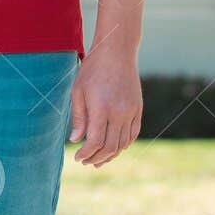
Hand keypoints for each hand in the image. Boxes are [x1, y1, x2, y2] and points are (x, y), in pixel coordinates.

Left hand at [68, 47, 140, 167]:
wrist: (117, 52)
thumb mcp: (78, 90)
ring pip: (123, 143)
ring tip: (98, 160)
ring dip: (110, 155)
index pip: (95, 141)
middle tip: (86, 162)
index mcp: (101, 107)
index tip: (77, 158)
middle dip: (96, 158)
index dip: (86, 153)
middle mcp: (119, 112)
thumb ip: (79, 117)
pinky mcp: (138, 109)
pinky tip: (114, 148)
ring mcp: (131, 111)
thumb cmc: (93, 69)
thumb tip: (76, 141)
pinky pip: (133, 134)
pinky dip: (123, 145)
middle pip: (110, 146)